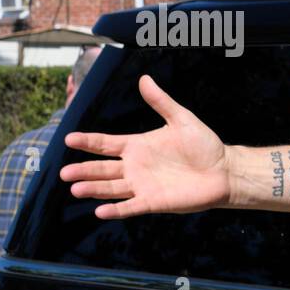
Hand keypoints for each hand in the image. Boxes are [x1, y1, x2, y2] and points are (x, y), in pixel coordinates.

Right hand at [61, 75, 231, 218]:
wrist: (225, 170)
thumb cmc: (204, 145)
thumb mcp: (182, 119)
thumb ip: (161, 102)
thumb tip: (144, 78)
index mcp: (137, 146)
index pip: (105, 144)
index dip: (87, 142)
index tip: (68, 138)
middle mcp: (135, 167)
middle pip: (103, 168)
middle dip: (84, 170)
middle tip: (65, 172)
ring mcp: (143, 185)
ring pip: (112, 188)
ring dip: (94, 189)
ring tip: (75, 189)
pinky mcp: (154, 202)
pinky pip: (131, 207)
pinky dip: (116, 210)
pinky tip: (100, 211)